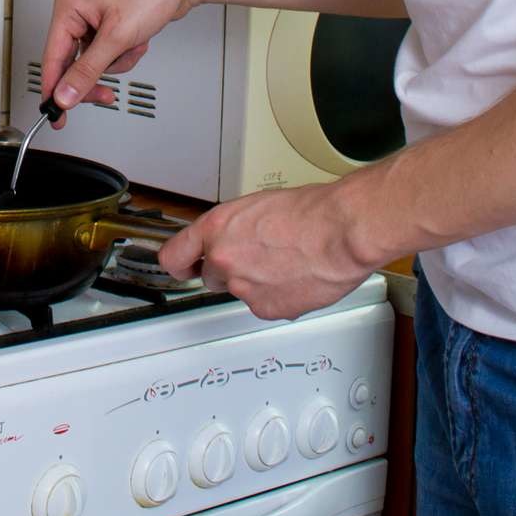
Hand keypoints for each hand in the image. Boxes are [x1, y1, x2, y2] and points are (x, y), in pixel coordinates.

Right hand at [38, 0, 211, 120]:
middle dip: (96, 74)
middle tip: (105, 95)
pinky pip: (108, 53)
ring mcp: (93, 17)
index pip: (53, 55)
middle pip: (72, 61)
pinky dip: (124, 53)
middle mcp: (77, 9)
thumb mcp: (116, 38)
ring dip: (117, 60)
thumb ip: (87, 71)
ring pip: (94, 61)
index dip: (54, 88)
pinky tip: (137, 41)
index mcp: (69, 5)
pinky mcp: (109, 23)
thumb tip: (65, 94)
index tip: (55, 114)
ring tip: (132, 45)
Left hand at [158, 183, 371, 320]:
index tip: (183, 266)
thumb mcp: (256, 206)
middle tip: (256, 257)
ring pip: (241, 291)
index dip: (180, 264)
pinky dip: (277, 295)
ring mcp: (244, 288)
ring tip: (285, 262)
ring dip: (256, 282)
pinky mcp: (267, 309)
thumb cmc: (310, 212)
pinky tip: (295, 277)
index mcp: (216, 229)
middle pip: (211, 276)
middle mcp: (224, 260)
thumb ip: (233, 228)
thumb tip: (232, 237)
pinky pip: (264, 304)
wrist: (340, 232)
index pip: (174, 256)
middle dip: (229, 269)